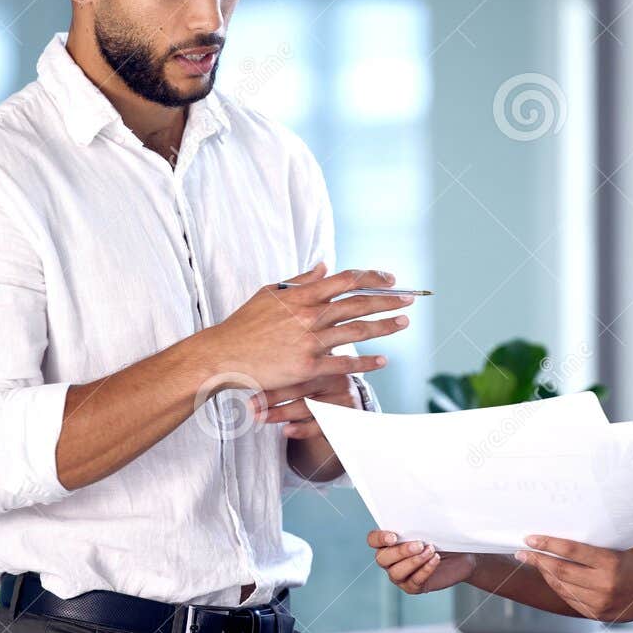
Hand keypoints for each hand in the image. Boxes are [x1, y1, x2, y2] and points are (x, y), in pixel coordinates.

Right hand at [202, 262, 411, 393]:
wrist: (222, 356)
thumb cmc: (243, 325)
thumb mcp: (269, 294)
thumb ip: (300, 280)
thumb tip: (324, 266)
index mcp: (301, 295)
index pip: (344, 280)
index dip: (371, 277)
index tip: (389, 278)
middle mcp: (308, 315)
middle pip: (357, 303)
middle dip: (388, 299)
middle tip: (409, 298)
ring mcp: (309, 341)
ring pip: (356, 330)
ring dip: (384, 326)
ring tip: (403, 323)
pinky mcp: (307, 366)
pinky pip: (344, 363)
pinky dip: (366, 361)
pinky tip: (383, 360)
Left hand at [254, 370, 362, 439]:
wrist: (352, 413)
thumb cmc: (323, 388)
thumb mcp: (313, 372)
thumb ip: (292, 366)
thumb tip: (251, 368)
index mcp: (326, 359)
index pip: (297, 365)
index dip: (272, 374)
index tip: (249, 381)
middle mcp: (336, 376)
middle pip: (301, 385)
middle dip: (273, 396)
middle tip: (250, 405)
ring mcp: (343, 397)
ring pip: (309, 405)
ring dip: (282, 413)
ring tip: (261, 418)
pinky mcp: (347, 418)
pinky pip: (322, 424)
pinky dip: (303, 429)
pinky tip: (286, 430)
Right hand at [368, 530, 476, 593]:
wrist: (460, 557)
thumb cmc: (441, 539)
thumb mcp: (430, 528)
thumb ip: (418, 524)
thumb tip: (417, 514)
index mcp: (389, 542)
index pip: (373, 540)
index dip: (379, 538)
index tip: (394, 537)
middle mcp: (390, 560)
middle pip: (382, 558)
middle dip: (401, 551)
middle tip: (419, 544)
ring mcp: (400, 575)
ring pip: (396, 572)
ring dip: (413, 562)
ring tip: (430, 551)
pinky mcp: (413, 587)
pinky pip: (414, 581)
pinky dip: (425, 570)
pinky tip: (435, 560)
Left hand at [516, 536, 632, 622]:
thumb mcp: (616, 551)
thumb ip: (590, 550)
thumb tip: (557, 541)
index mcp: (610, 563)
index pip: (571, 550)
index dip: (548, 544)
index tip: (530, 539)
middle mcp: (603, 584)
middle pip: (561, 570)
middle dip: (537, 560)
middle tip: (522, 552)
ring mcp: (598, 602)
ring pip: (561, 586)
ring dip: (544, 573)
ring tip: (533, 563)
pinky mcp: (595, 614)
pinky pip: (568, 599)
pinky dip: (556, 587)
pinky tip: (550, 577)